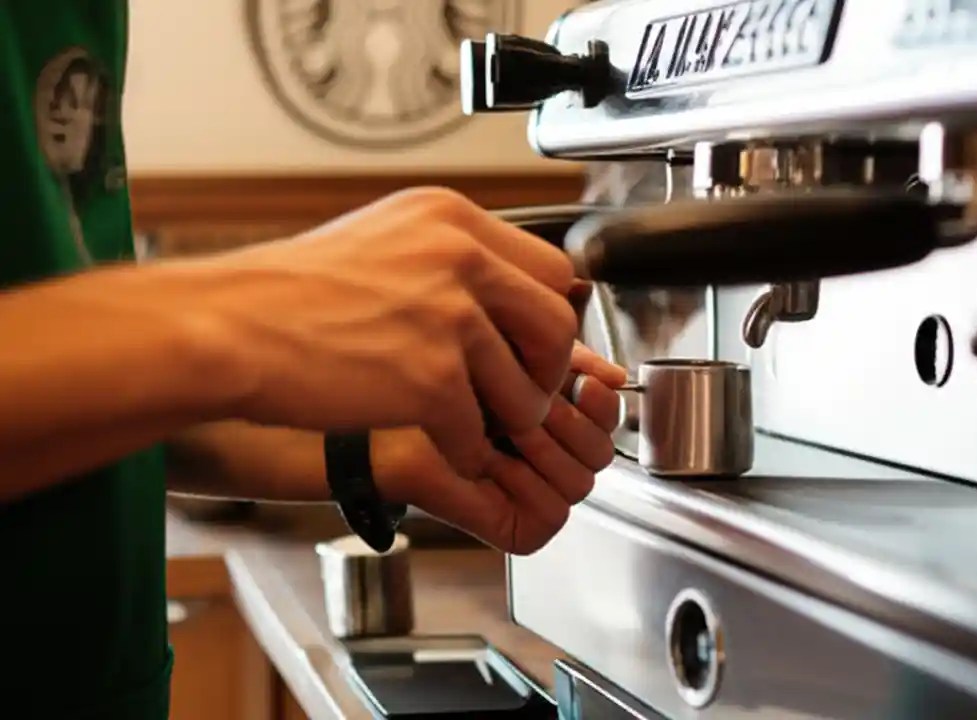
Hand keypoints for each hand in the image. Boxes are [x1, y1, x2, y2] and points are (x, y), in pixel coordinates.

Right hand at [193, 188, 578, 478]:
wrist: (224, 327)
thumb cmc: (288, 294)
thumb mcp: (387, 242)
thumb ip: (453, 261)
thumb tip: (511, 297)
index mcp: (451, 219)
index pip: (552, 268)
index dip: (548, 316)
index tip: (528, 344)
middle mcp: (459, 257)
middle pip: (558, 324)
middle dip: (546, 371)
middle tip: (517, 393)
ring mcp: (448, 316)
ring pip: (529, 388)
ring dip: (507, 419)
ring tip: (472, 424)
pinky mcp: (430, 378)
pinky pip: (480, 432)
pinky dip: (464, 450)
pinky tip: (435, 442)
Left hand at [375, 344, 624, 553]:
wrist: (383, 416)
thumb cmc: (435, 383)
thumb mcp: (514, 352)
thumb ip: (570, 362)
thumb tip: (618, 377)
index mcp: (557, 420)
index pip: (610, 420)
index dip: (600, 402)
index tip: (583, 381)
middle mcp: (552, 462)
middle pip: (603, 452)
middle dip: (569, 423)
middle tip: (531, 406)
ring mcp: (538, 499)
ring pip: (582, 482)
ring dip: (544, 450)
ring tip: (504, 430)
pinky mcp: (521, 530)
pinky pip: (553, 511)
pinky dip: (526, 484)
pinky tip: (494, 461)